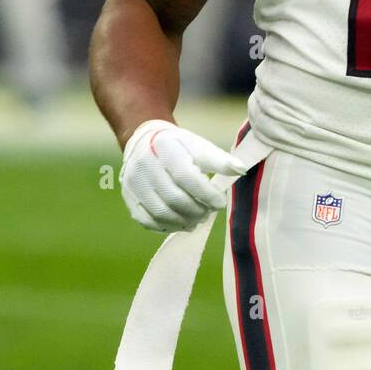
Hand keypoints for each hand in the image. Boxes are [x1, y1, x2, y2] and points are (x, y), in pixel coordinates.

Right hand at [119, 120, 245, 231]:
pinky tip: (182, 223)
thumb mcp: (199, 145)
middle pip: (174, 197)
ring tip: (198, 218)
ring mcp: (133, 183)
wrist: (145, 143)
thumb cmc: (178, 146)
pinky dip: (167, 226)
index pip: (186, 176)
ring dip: (184, 221)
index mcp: (165, 147)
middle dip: (196, 210)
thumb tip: (241, 170)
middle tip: (209, 212)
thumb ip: (219, 159)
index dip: (206, 193)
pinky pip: (147, 220)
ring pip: (161, 212)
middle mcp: (144, 164)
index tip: (220, 202)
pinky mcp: (129, 197)